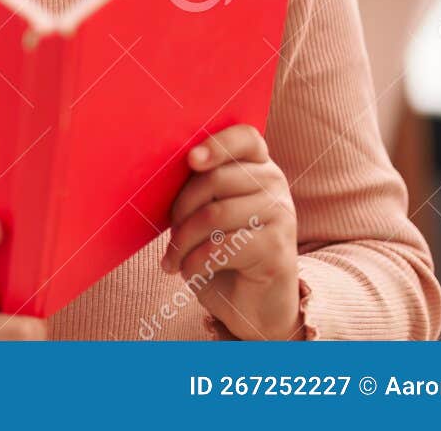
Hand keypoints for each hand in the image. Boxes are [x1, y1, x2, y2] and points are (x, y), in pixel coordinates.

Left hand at [163, 124, 303, 339]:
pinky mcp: (278, 247)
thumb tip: (159, 170)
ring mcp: (281, 214)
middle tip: (169, 234)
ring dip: (183, 241)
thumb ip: (199, 186)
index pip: (245, 137)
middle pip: (214, 179)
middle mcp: (274, 183)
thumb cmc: (222, 250)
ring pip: (214, 214)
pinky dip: (196, 261)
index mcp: (256, 165)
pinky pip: (223, 246)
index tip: (191, 160)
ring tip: (173, 258)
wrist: (252, 303)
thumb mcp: (208, 212)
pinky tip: (188, 271)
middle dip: (180, 209)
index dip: (217, 144)